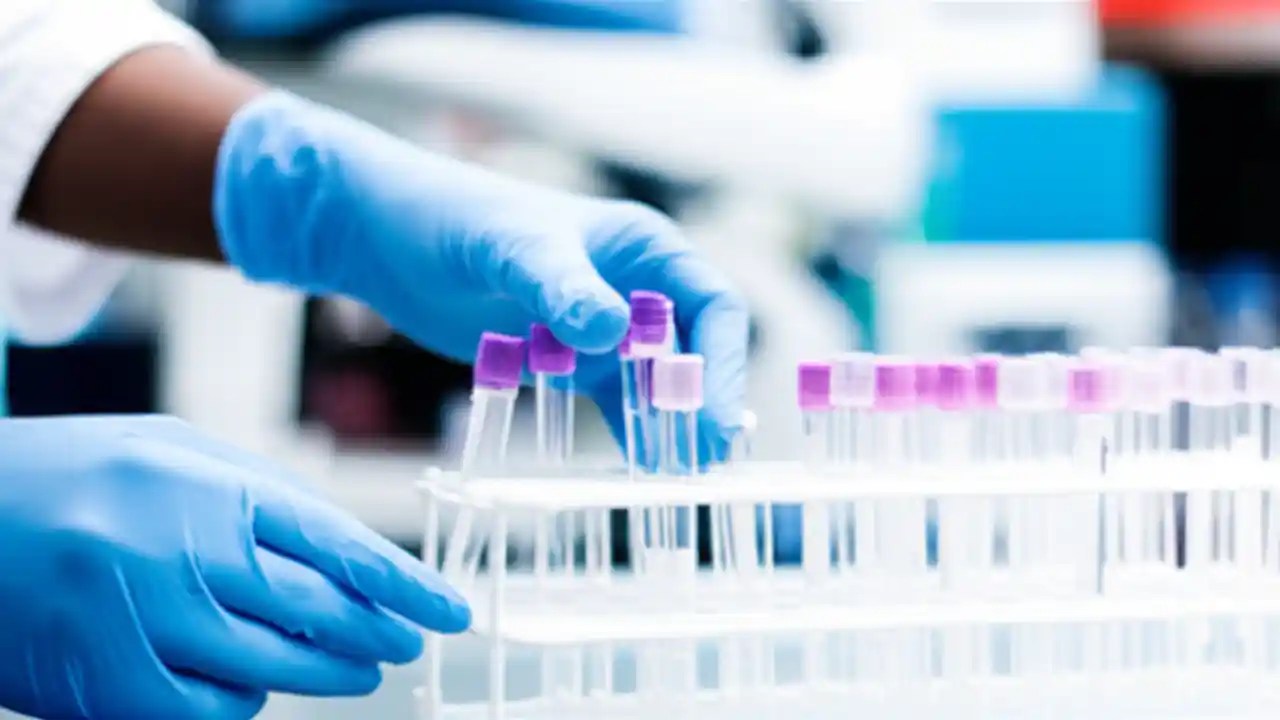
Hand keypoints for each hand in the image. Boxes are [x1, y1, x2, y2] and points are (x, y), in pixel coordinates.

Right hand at [0, 415, 468, 718]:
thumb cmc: (69, 475)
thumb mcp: (167, 450)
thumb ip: (254, 492)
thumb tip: (340, 549)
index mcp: (205, 487)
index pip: (337, 546)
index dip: (404, 585)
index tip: (451, 611)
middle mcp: (180, 555)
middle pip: (318, 612)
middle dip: (378, 632)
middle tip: (410, 643)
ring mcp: (144, 626)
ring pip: (275, 668)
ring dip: (330, 672)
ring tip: (361, 667)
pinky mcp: (109, 687)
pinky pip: (211, 709)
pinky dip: (243, 702)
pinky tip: (256, 685)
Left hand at [216, 92, 748, 460]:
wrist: (387, 234)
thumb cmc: (455, 217)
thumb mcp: (511, 247)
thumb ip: (561, 287)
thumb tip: (612, 332)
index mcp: (643, 247)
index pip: (713, 305)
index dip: (723, 362)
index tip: (717, 416)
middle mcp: (633, 287)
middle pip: (692, 352)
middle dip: (701, 406)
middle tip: (701, 463)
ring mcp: (603, 326)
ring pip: (656, 384)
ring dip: (668, 427)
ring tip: (677, 480)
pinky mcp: (568, 358)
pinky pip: (612, 401)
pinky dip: (627, 432)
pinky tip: (636, 471)